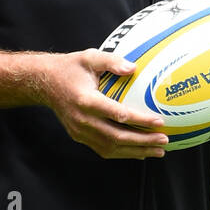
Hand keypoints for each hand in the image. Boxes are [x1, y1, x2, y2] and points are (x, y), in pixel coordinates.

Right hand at [39, 50, 168, 158]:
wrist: (44, 83)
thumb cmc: (70, 68)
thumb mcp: (89, 57)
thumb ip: (111, 61)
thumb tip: (133, 68)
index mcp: (85, 100)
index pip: (117, 114)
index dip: (140, 119)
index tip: (160, 121)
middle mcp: (82, 120)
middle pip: (116, 137)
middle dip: (143, 141)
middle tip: (164, 140)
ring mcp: (79, 131)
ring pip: (111, 147)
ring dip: (136, 151)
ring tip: (158, 151)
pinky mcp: (79, 136)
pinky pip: (103, 149)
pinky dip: (123, 153)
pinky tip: (140, 152)